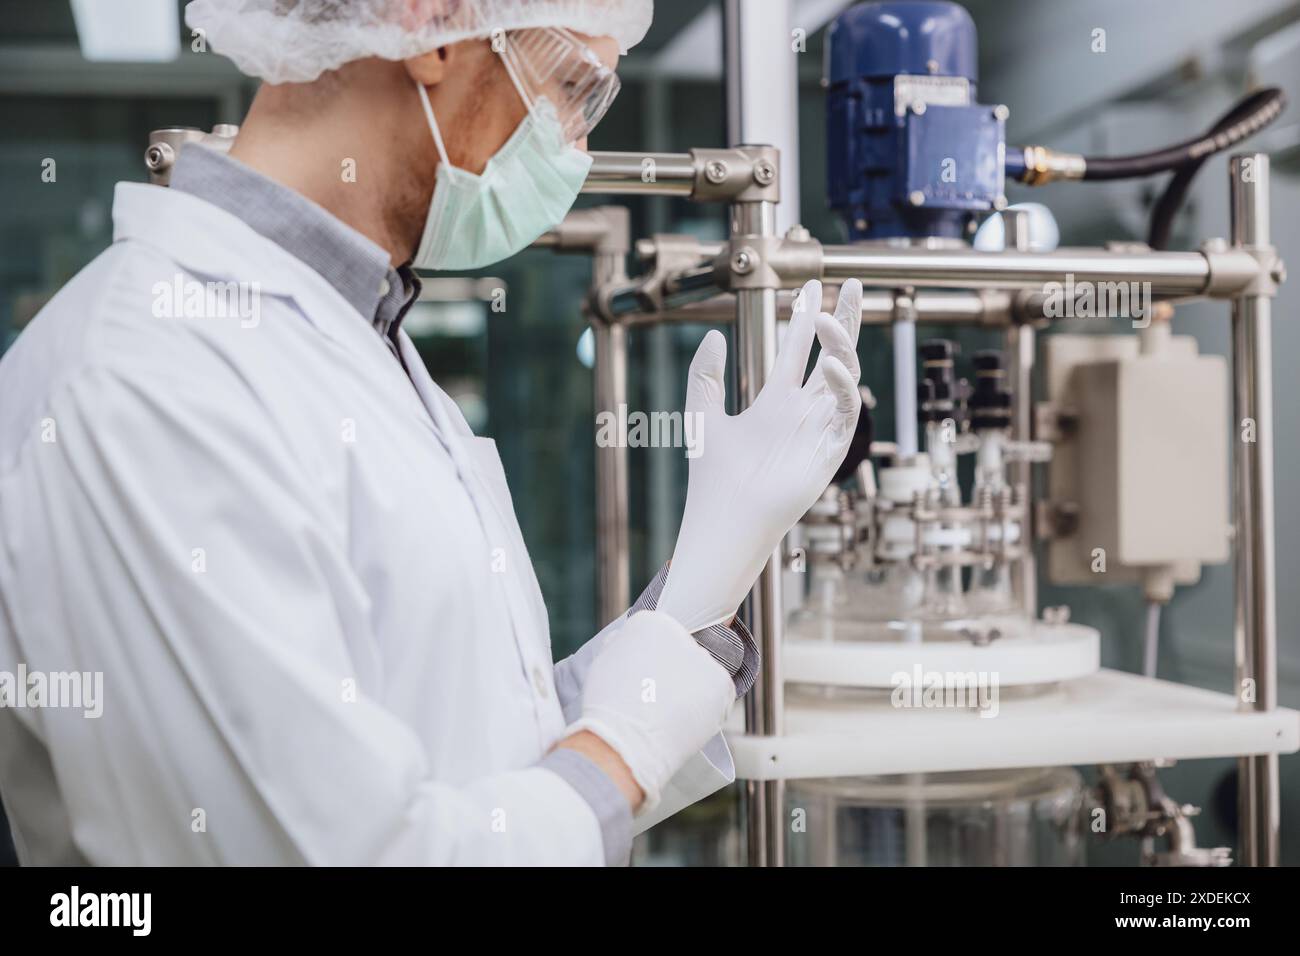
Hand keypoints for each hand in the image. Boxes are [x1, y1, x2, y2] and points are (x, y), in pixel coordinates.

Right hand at [566, 610, 734, 811]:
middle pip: (683, 652)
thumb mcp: (605, 663)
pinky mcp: (721, 682)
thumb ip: (625, 647)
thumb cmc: (608, 710)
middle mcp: (679, 632)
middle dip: (676, 674)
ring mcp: (703, 657)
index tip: (645, 682)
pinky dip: (711, 708)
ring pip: (703, 673)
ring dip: (694, 690)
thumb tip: (635, 647)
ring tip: (671, 716)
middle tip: (660, 701)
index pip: (661, 636)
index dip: (653, 663)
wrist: (624, 744)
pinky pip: (720, 694)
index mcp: (649, 623)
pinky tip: (689, 720)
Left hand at [656, 278, 862, 631]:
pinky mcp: (829, 450)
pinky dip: (845, 386)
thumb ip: (704, 376)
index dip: (805, 318)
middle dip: (844, 320)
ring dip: (842, 344)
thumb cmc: (711, 478)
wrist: (723, 519)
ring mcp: (818, 429)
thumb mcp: (701, 415)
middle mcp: (802, 412)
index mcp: (775, 403)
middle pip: (832, 356)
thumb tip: (714, 334)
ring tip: (830, 314)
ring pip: (844, 376)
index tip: (813, 286)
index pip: (798, 351)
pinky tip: (836, 365)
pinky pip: (845, 411)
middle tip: (854, 283)